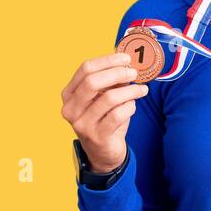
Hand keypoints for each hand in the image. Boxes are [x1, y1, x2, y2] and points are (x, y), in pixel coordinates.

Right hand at [60, 52, 149, 172]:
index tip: (126, 58)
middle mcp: (71, 109)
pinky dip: (130, 107)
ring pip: (109, 98)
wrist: (103, 152)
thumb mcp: (104, 98)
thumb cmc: (104, 119)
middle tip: (134, 72)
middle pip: (93, 81)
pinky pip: (118, 114)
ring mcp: (82, 124)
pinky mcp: (97, 136)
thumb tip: (127, 60)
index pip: (85, 69)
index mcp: (69, 94)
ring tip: (142, 90)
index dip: (108, 61)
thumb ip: (111, 81)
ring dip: (130, 90)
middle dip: (117, 73)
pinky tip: (133, 106)